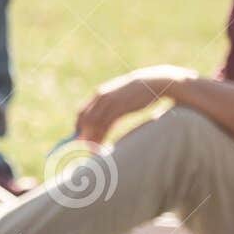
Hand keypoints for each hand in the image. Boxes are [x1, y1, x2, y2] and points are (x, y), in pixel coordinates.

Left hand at [75, 65, 196, 143]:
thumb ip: (108, 107)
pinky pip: (106, 126)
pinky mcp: (121, 108)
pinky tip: (105, 147)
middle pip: (85, 120)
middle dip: (83, 136)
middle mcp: (101, 97)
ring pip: (95, 124)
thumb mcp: (119, 97)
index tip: (79, 139)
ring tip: (95, 152)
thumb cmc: (138, 92)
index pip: (81, 112)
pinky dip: (103, 138)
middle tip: (85, 149)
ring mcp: (110, 102)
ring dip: (93, 139)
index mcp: (99, 93)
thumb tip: (103, 123)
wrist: (154, 82)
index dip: (78, 127)